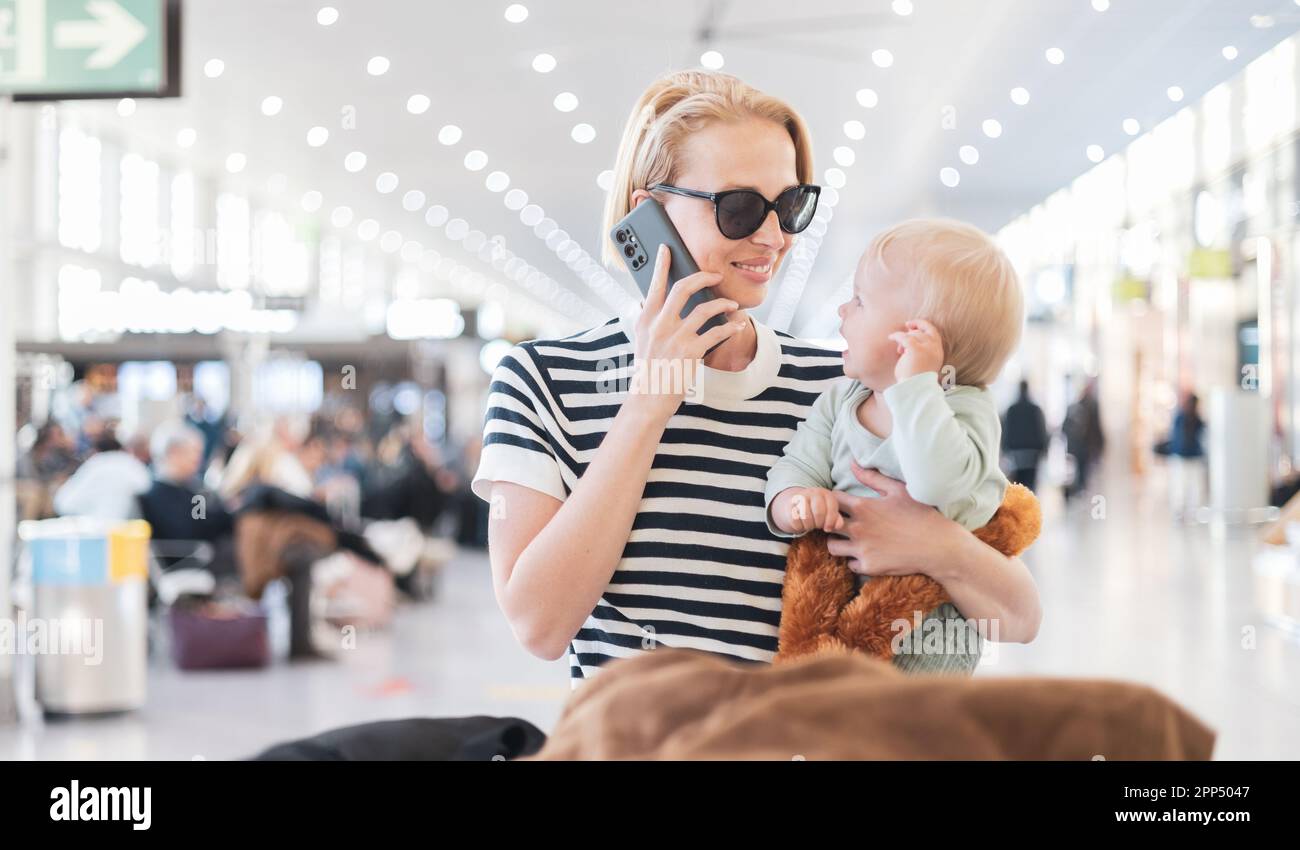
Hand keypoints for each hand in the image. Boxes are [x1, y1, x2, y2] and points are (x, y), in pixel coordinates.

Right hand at [629, 244, 746, 416]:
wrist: (649, 399)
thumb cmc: (649, 370)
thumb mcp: (642, 341)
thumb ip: (649, 319)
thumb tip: (651, 299)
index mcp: (646, 320)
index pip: (654, 285)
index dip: (661, 265)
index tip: (666, 249)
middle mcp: (659, 325)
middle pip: (683, 289)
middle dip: (703, 277)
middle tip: (716, 276)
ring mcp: (675, 338)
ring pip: (705, 309)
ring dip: (723, 304)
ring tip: (732, 305)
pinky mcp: (690, 352)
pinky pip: (717, 332)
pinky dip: (731, 327)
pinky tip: (737, 325)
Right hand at [785, 487, 844, 533]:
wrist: (797, 504)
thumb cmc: (817, 510)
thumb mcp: (829, 513)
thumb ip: (836, 519)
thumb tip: (838, 525)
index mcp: (825, 493)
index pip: (831, 507)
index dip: (830, 521)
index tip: (828, 528)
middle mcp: (813, 492)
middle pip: (819, 512)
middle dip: (819, 523)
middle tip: (818, 526)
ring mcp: (800, 497)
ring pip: (806, 517)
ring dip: (809, 526)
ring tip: (810, 525)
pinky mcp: (789, 505)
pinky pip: (795, 520)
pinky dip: (799, 526)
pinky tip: (801, 524)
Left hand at [826, 462, 954, 576]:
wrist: (939, 546)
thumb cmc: (921, 514)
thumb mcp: (898, 490)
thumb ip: (872, 477)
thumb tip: (852, 464)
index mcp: (862, 506)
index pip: (831, 500)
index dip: (833, 500)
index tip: (841, 504)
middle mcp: (857, 528)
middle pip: (825, 524)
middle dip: (829, 522)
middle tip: (840, 523)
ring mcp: (862, 549)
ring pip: (832, 547)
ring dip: (838, 542)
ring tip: (850, 540)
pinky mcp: (869, 566)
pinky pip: (850, 565)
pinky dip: (856, 560)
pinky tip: (867, 554)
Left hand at [888, 319, 943, 382]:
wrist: (915, 390)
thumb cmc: (915, 380)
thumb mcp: (922, 363)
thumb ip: (920, 350)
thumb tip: (909, 335)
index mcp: (938, 352)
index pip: (933, 332)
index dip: (922, 325)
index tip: (911, 325)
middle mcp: (935, 348)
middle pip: (922, 332)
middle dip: (912, 333)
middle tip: (902, 335)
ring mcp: (927, 349)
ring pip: (913, 335)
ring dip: (904, 340)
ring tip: (899, 351)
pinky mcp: (916, 350)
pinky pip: (904, 337)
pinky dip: (896, 336)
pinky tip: (890, 337)